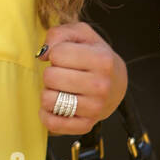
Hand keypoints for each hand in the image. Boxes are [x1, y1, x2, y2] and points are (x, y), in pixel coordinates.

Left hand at [37, 20, 127, 134]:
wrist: (117, 84)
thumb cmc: (95, 55)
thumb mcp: (82, 35)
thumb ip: (59, 34)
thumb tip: (42, 55)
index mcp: (102, 60)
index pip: (57, 54)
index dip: (56, 54)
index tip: (65, 57)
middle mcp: (101, 85)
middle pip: (50, 77)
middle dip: (51, 73)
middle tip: (62, 74)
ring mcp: (95, 108)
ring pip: (48, 100)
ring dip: (48, 92)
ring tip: (60, 88)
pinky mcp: (85, 125)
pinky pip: (52, 123)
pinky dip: (46, 114)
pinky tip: (54, 105)